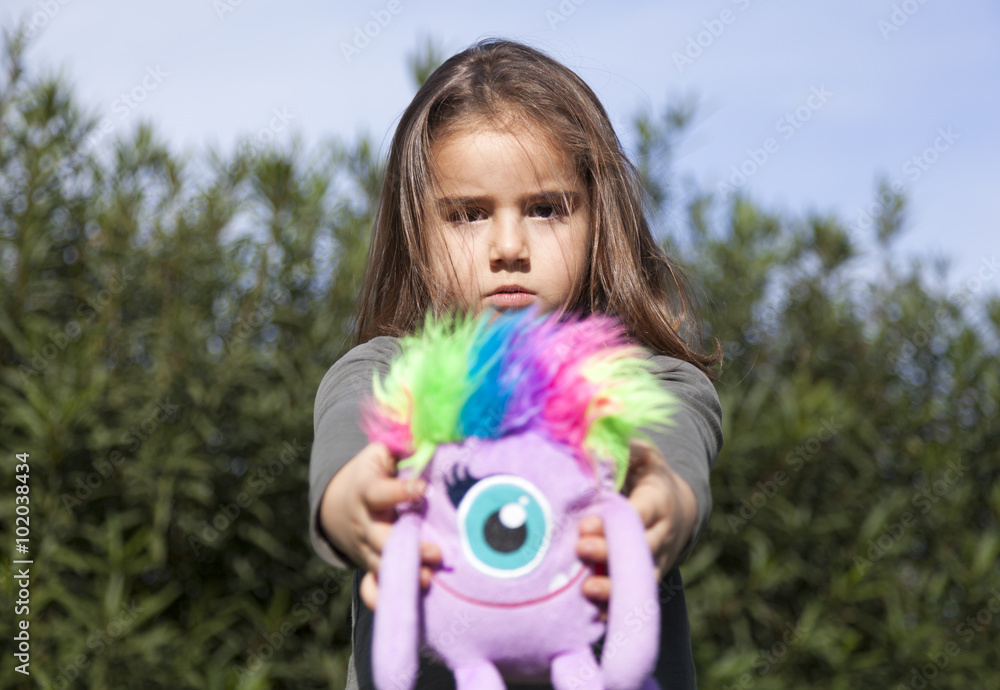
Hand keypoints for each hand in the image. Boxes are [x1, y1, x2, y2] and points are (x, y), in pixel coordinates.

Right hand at [318, 442, 441, 609]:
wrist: (337, 502)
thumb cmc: (373, 471)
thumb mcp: (381, 453)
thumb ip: (405, 446)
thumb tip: (436, 430)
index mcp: (367, 490)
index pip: (380, 491)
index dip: (401, 490)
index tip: (424, 488)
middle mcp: (364, 522)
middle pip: (379, 538)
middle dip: (406, 547)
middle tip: (436, 552)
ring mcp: (365, 546)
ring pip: (379, 564)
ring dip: (403, 574)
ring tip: (428, 580)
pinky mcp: (368, 564)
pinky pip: (369, 586)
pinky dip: (380, 597)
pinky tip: (402, 603)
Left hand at [576, 439, 697, 605]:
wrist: (681, 507)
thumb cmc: (649, 474)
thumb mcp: (641, 454)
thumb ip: (620, 447)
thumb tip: (592, 443)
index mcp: (658, 501)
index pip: (639, 513)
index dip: (615, 522)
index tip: (585, 524)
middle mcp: (662, 535)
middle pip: (639, 549)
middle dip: (610, 552)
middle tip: (581, 549)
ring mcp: (658, 560)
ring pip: (640, 579)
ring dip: (616, 588)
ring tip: (588, 589)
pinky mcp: (649, 579)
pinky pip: (636, 598)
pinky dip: (618, 610)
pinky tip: (596, 618)